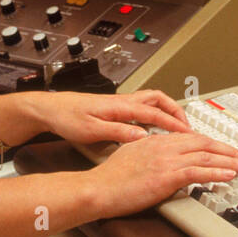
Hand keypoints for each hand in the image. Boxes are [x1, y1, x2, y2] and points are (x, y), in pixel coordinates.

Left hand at [30, 89, 192, 145]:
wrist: (49, 108)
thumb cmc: (66, 117)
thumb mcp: (92, 130)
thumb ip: (118, 133)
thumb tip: (141, 137)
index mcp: (120, 106)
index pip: (155, 113)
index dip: (173, 124)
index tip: (188, 134)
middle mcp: (122, 101)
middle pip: (159, 99)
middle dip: (176, 111)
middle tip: (187, 127)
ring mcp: (119, 103)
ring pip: (151, 100)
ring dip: (166, 110)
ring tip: (175, 126)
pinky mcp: (114, 107)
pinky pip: (142, 106)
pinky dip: (154, 113)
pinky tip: (153, 126)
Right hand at [85, 131, 237, 219]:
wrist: (98, 188)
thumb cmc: (109, 178)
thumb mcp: (131, 156)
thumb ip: (149, 154)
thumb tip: (162, 162)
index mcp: (156, 140)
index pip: (193, 138)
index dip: (214, 144)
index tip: (227, 151)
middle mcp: (164, 145)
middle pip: (205, 143)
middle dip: (230, 150)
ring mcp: (166, 160)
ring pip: (207, 155)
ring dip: (231, 161)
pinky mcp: (166, 175)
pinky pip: (198, 171)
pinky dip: (217, 172)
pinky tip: (228, 175)